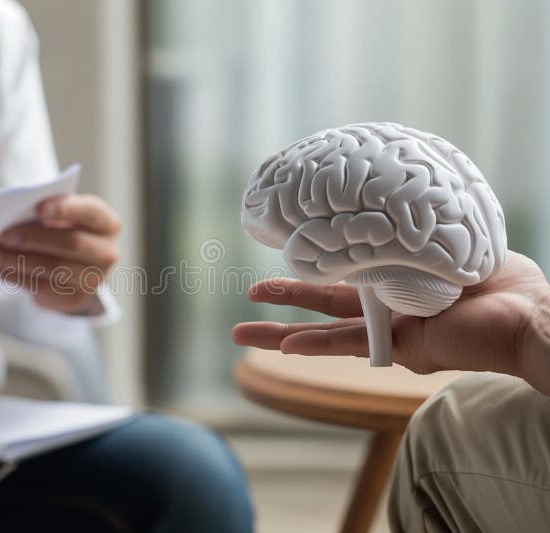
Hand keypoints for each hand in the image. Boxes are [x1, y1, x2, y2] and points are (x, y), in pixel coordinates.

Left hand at [0, 193, 119, 313]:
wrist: (75, 266)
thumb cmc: (64, 230)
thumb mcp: (62, 216)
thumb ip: (48, 212)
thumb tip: (13, 217)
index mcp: (107, 223)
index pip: (90, 212)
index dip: (65, 209)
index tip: (37, 209)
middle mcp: (107, 252)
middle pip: (71, 244)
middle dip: (34, 239)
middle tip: (3, 236)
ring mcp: (94, 279)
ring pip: (54, 270)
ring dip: (18, 261)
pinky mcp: (76, 299)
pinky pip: (44, 290)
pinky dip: (17, 278)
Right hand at [233, 251, 549, 393]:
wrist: (531, 315)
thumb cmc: (505, 278)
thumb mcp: (450, 239)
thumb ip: (412, 232)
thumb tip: (386, 208)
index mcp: (398, 281)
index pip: (348, 273)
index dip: (316, 264)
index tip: (291, 251)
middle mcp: (389, 308)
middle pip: (326, 302)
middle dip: (287, 299)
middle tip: (251, 293)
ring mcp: (391, 331)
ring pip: (326, 329)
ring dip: (282, 331)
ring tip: (241, 331)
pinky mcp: (401, 349)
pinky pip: (350, 344)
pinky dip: (314, 345)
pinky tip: (283, 347)